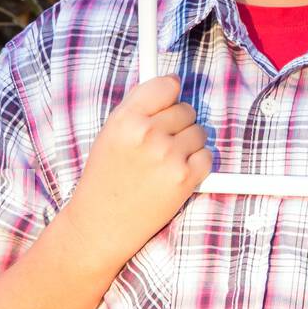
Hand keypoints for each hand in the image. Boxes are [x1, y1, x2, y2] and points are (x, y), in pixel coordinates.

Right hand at [62, 74, 212, 271]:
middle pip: (186, 109)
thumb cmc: (105, 179)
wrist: (99, 226)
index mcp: (125, 119)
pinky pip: (207, 156)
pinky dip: (197, 165)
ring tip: (161, 164)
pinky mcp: (186, 177)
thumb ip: (139, 108)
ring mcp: (168, 155)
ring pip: (200, 132)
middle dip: (176, 125)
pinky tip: (173, 176)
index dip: (169, 93)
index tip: (168, 101)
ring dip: (187, 145)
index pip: (166, 85)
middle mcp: (147, 133)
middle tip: (156, 146)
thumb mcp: (110, 134)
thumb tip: (173, 82)